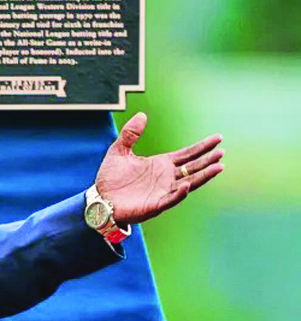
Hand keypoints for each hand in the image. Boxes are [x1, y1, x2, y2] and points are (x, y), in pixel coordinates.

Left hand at [94, 112, 222, 225]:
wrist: (99, 199)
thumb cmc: (110, 178)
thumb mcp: (119, 151)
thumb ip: (130, 134)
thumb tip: (142, 115)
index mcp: (161, 164)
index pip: (187, 154)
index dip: (202, 147)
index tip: (218, 138)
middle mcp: (166, 178)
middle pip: (192, 168)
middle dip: (207, 160)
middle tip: (221, 152)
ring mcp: (162, 192)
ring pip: (188, 183)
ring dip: (202, 176)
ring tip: (218, 167)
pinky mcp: (154, 205)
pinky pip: (170, 199)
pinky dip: (179, 193)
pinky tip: (187, 185)